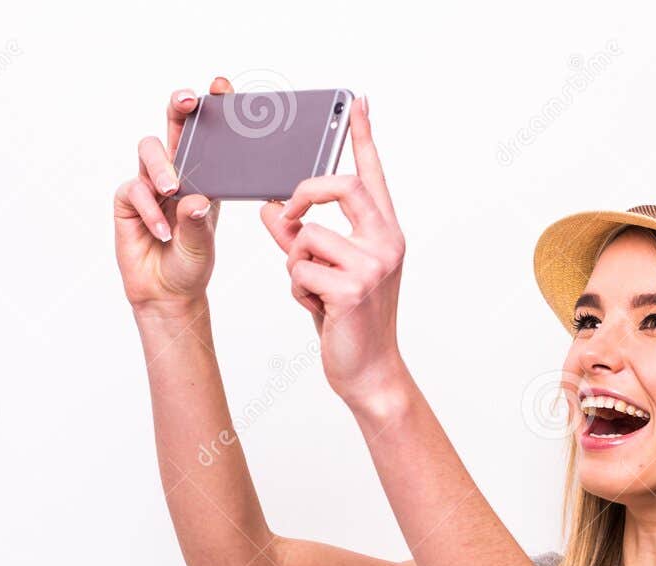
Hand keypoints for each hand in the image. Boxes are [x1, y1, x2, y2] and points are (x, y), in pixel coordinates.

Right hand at [114, 76, 231, 318]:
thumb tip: (194, 199)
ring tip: (172, 189)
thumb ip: (198, 220)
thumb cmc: (191, 263)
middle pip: (173, 127)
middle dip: (179, 108)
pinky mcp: (128, 200)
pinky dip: (151, 211)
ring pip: (149, 152)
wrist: (167, 292)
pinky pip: (135, 191)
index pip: (207, 136)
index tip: (220, 88)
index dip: (212, 109)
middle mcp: (176, 173)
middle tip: (187, 101)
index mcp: (204, 176)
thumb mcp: (203, 242)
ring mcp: (150, 184)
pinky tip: (163, 231)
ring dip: (161, 166)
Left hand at [259, 96, 406, 407]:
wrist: (369, 372)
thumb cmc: (350, 322)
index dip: (363, 138)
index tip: (357, 104)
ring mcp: (372, 266)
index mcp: (384, 233)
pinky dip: (298, 289)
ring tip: (315, 291)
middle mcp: (385, 243)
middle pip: (339, 186)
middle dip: (304, 194)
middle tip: (290, 211)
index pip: (372, 176)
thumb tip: (270, 210)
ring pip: (305, 236)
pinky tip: (317, 308)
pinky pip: (300, 268)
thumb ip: (299, 238)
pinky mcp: (352, 289)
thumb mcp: (324, 273)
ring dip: (296, 264)